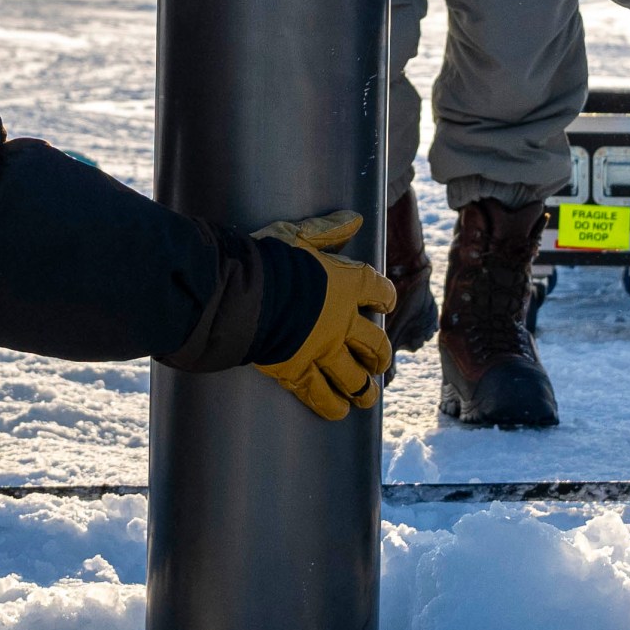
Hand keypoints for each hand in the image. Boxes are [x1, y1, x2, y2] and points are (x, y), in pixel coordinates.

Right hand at [252, 211, 394, 419]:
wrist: (243, 295)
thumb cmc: (267, 260)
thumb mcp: (297, 235)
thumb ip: (326, 230)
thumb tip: (354, 219)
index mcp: (345, 285)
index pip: (378, 290)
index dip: (385, 297)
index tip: (385, 303)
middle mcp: (341, 322)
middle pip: (374, 344)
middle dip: (380, 355)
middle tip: (379, 361)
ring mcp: (322, 350)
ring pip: (354, 377)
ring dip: (364, 388)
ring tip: (366, 395)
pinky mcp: (299, 372)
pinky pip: (321, 395)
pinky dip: (332, 405)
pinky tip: (338, 410)